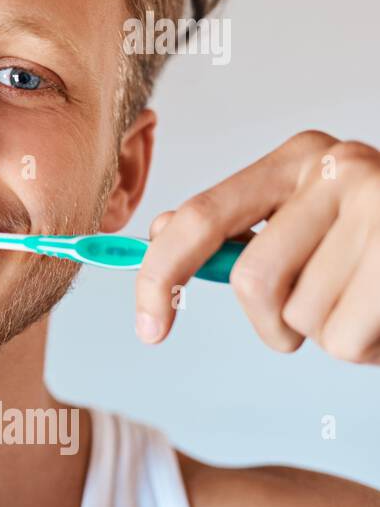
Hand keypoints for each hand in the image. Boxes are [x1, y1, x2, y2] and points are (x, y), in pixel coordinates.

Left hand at [136, 130, 379, 363]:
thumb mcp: (312, 218)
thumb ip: (241, 226)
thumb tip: (161, 233)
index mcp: (299, 156)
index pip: (200, 217)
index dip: (159, 276)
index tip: (148, 330)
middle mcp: (339, 169)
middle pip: (252, 282)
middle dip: (274, 323)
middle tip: (308, 322)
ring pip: (304, 319)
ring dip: (332, 335)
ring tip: (371, 305)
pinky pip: (346, 339)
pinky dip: (365, 349)